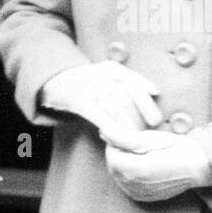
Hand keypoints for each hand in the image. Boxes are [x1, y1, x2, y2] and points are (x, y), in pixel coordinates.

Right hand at [40, 61, 162, 148]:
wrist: (56, 77)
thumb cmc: (88, 77)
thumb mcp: (110, 70)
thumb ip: (133, 78)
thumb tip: (155, 92)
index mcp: (112, 69)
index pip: (135, 87)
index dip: (147, 105)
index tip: (155, 121)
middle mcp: (101, 77)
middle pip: (126, 102)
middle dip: (139, 122)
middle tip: (148, 138)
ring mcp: (90, 89)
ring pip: (116, 112)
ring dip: (129, 129)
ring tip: (138, 143)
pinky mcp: (79, 102)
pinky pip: (102, 119)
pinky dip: (114, 132)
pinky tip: (120, 141)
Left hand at [104, 129, 211, 202]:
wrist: (196, 165)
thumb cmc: (174, 148)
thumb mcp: (147, 138)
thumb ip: (122, 136)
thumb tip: (103, 131)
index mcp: (135, 169)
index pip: (111, 154)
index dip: (113, 142)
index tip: (119, 133)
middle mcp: (135, 185)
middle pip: (113, 166)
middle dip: (117, 152)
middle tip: (127, 141)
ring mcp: (140, 194)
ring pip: (119, 176)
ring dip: (122, 162)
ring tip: (135, 152)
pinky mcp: (145, 197)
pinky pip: (128, 185)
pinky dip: (128, 174)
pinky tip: (139, 164)